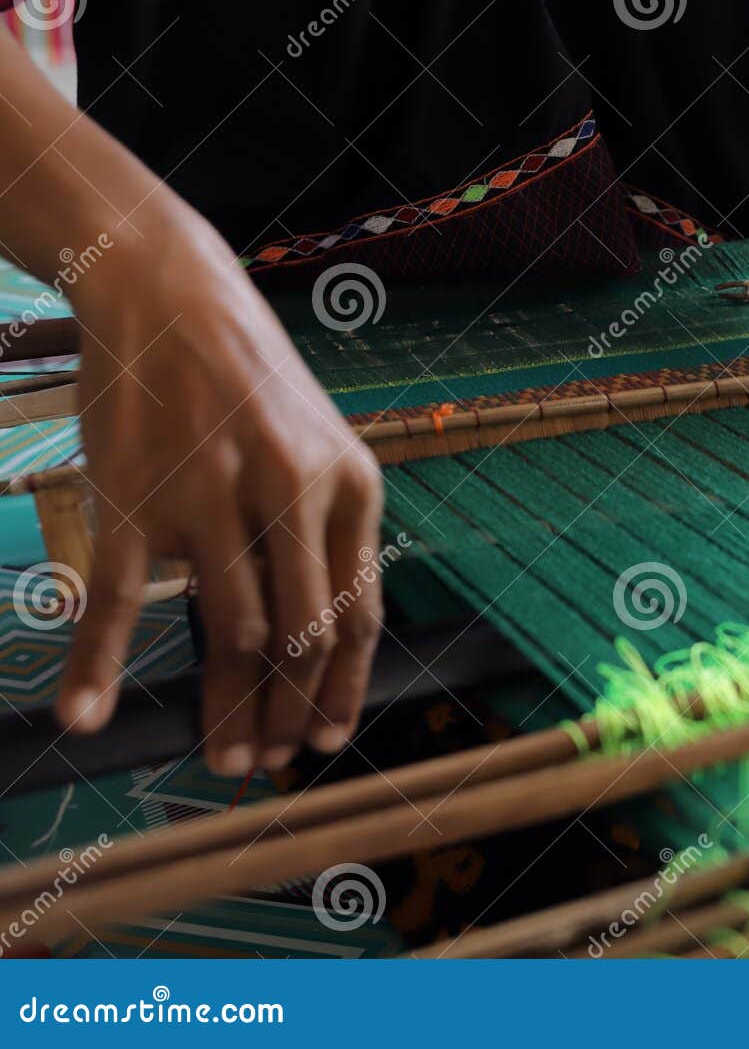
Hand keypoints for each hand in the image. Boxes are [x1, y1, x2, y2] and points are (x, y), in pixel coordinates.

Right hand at [60, 215, 384, 773]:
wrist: (169, 290)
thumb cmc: (247, 381)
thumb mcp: (319, 444)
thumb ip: (326, 531)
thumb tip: (320, 637)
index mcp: (350, 485)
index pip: (358, 612)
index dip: (345, 687)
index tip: (328, 739)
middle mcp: (291, 492)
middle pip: (303, 636)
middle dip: (291, 715)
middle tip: (270, 765)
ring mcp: (211, 494)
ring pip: (231, 629)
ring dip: (226, 705)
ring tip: (223, 753)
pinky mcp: (133, 493)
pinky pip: (118, 598)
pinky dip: (97, 662)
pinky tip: (84, 715)